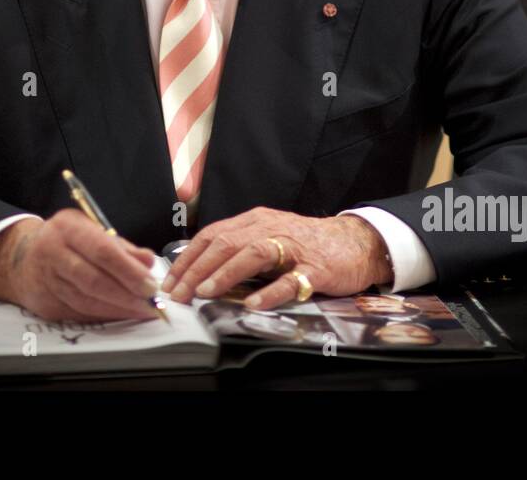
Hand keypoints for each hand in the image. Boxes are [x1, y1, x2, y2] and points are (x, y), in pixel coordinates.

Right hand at [0, 210, 160, 321]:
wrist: (21, 258)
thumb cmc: (66, 241)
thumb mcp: (91, 230)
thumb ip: (122, 247)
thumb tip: (148, 262)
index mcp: (67, 227)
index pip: (102, 251)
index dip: (128, 271)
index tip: (150, 285)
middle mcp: (52, 252)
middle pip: (93, 280)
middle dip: (126, 295)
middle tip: (151, 304)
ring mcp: (45, 280)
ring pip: (86, 301)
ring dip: (118, 309)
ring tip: (141, 311)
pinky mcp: (45, 303)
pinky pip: (79, 313)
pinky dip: (103, 315)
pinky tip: (120, 314)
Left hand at [161, 208, 392, 309]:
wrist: (355, 242)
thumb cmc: (306, 243)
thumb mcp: (269, 237)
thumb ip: (239, 249)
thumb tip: (200, 270)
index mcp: (256, 221)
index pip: (213, 235)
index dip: (189, 257)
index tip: (171, 280)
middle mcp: (271, 229)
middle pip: (227, 243)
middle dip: (197, 269)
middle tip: (179, 293)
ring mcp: (294, 248)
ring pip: (254, 254)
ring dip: (226, 274)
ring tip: (206, 292)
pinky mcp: (315, 267)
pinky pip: (290, 279)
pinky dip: (270, 292)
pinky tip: (253, 304)